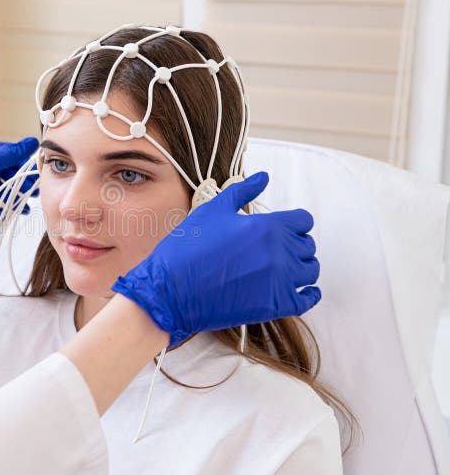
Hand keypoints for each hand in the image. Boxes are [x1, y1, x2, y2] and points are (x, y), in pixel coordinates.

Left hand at [0, 138, 38, 257]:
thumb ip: (6, 155)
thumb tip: (31, 142)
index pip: (2, 151)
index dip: (20, 158)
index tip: (37, 168)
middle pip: (0, 169)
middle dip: (18, 179)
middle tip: (34, 190)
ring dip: (10, 195)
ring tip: (25, 205)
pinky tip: (9, 213)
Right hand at [112, 171, 320, 345]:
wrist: (172, 290)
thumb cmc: (187, 249)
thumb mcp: (212, 211)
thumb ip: (242, 191)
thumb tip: (263, 177)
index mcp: (267, 226)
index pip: (303, 220)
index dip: (293, 222)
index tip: (282, 227)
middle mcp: (279, 253)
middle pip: (307, 245)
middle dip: (295, 243)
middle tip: (276, 248)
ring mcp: (280, 281)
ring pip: (311, 271)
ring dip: (302, 267)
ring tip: (284, 268)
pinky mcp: (275, 306)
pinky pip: (308, 299)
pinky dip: (308, 294)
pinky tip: (299, 290)